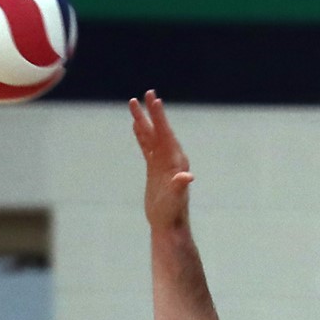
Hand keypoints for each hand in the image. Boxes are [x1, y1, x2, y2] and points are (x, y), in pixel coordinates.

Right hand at [130, 90, 194, 229]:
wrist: (168, 225)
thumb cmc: (172, 213)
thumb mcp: (175, 199)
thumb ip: (179, 186)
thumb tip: (187, 177)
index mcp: (177, 161)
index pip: (167, 134)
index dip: (160, 118)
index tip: (155, 101)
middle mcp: (171, 159)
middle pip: (159, 131)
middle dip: (152, 113)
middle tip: (146, 93)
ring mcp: (162, 163)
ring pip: (151, 137)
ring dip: (143, 121)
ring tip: (133, 104)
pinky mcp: (154, 169)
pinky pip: (147, 147)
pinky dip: (141, 136)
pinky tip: (136, 126)